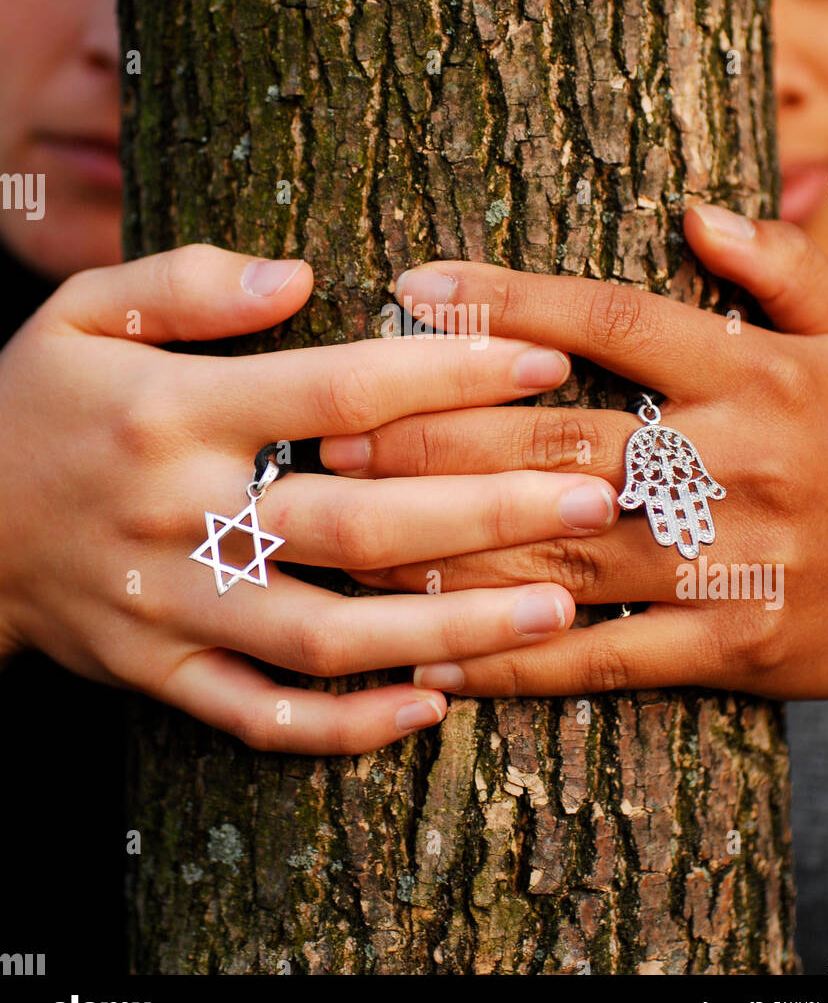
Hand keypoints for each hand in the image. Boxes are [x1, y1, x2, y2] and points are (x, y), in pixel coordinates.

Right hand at [0, 244, 620, 754]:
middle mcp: (181, 515)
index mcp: (174, 412)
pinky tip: (431, 709)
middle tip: (596, 496)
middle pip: (357, 523)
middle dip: (489, 512)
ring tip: (557, 612)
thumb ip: (185, 281)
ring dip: (449, 631)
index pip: (336, 390)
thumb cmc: (33, 405)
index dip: (447, 372)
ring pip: (328, 636)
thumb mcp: (79, 311)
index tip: (543, 358)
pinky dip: (345, 726)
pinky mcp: (157, 675)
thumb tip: (299, 276)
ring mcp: (172, 609)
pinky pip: (260, 718)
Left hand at [320, 205, 827, 721]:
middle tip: (336, 437)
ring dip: (447, 549)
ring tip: (352, 538)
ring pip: (562, 554)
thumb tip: (696, 210)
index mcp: (752, 373)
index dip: (504, 301)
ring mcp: (731, 560)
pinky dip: (514, 660)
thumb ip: (783, 268)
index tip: (411, 288)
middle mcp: (733, 461)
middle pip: (558, 443)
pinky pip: (603, 657)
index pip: (608, 321)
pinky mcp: (733, 646)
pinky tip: (434, 656)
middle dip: (436, 440)